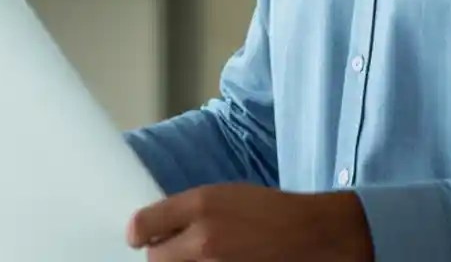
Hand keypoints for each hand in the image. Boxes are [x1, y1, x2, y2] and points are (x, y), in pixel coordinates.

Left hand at [126, 183, 373, 261]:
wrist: (310, 235)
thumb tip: (153, 227)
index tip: (140, 237)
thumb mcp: (225, 194)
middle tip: (175, 250)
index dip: (140, 232)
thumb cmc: (268, 211)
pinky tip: (219, 261)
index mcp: (200, 206)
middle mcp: (203, 239)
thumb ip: (188, 209)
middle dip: (162, 254)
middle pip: (155, 258)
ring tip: (203, 256)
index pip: (143, 225)